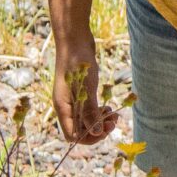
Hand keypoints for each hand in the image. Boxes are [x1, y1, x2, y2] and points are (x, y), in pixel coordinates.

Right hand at [51, 28, 117, 145]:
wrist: (74, 39)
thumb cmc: (78, 61)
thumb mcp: (86, 88)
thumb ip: (89, 112)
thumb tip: (95, 134)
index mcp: (62, 108)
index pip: (72, 136)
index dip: (89, 138)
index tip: (105, 130)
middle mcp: (65, 106)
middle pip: (80, 130)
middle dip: (97, 130)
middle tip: (114, 121)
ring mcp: (72, 100)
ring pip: (85, 121)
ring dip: (100, 122)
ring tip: (114, 115)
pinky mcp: (79, 93)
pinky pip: (88, 111)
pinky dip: (98, 112)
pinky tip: (108, 108)